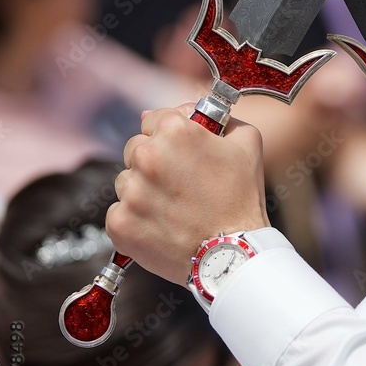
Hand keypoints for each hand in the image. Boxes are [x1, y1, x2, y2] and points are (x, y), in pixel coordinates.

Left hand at [106, 105, 269, 284]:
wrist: (232, 255)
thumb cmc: (242, 199)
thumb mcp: (247, 143)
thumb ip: (220, 117)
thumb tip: (183, 110)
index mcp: (175, 132)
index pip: (154, 120)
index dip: (170, 136)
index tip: (182, 154)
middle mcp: (147, 156)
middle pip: (135, 148)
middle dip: (153, 163)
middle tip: (180, 185)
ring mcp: (130, 191)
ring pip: (126, 181)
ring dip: (143, 192)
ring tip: (173, 210)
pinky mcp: (119, 222)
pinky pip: (118, 212)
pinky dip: (135, 220)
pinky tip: (161, 227)